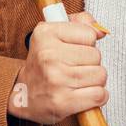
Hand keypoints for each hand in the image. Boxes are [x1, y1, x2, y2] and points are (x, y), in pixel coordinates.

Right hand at [8, 10, 108, 125]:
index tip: (76, 49)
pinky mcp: (63, 102)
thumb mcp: (54, 33)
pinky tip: (85, 94)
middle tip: (76, 68)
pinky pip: (99, 95)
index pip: (89, 34)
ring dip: (95, 80)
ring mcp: (56, 80)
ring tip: (79, 81)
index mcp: (46, 34)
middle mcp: (49, 56)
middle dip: (92, 63)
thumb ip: (80, 23)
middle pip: (96, 56)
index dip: (87, 43)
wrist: (23, 95)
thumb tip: (101, 32)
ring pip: (100, 75)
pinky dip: (98, 96)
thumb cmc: (43, 63)